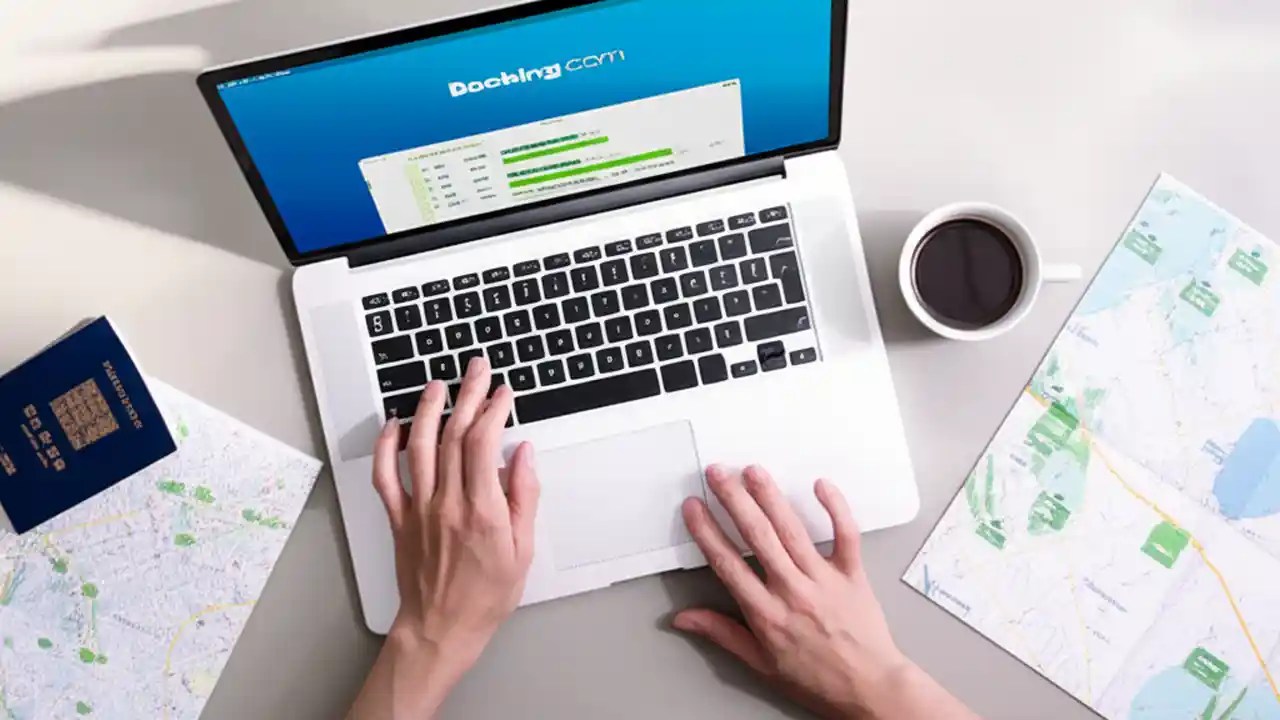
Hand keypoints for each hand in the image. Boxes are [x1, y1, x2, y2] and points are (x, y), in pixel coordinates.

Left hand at [350, 358, 538, 719]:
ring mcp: (419, 509)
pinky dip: (386, 446)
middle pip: (453, 435)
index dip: (494, 410)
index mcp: (482, 511)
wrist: (440, 629)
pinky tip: (393, 425)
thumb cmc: (486, 597)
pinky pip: (386, 476)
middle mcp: (447, 503)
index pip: (484, 443)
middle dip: (468, 395)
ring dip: (428, 410)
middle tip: (477, 370)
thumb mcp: (523, 550)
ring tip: (438, 385)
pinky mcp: (399, 519)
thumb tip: (523, 454)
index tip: (504, 393)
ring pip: (419, 446)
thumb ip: (524, 497)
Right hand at [674, 466, 976, 719]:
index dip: (707, 532)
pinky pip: (846, 534)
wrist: (868, 688)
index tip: (694, 507)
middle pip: (757, 536)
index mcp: (766, 614)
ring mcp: (824, 580)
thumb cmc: (816, 678)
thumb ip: (720, 633)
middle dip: (733, 499)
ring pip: (792, 530)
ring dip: (771, 496)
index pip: (728, 563)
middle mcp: (792, 591)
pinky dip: (836, 508)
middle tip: (717, 473)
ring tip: (753, 471)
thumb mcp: (759, 662)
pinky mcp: (853, 574)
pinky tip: (821, 485)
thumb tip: (684, 619)